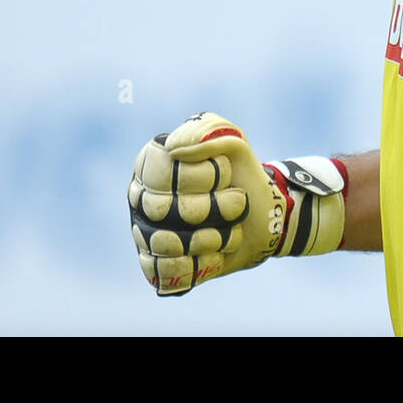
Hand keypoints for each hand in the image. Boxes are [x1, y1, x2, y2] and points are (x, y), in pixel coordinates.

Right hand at [128, 111, 345, 296]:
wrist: (262, 216)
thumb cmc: (241, 174)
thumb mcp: (233, 140)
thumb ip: (205, 130)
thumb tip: (172, 148)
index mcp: (150, 164)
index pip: (161, 173)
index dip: (201, 177)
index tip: (226, 174)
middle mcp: (140, 198)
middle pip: (162, 210)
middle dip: (212, 208)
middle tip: (238, 203)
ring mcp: (145, 233)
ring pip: (165, 244)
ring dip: (212, 237)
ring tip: (229, 230)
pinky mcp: (157, 266)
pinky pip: (169, 271)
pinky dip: (204, 263)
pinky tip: (216, 253)